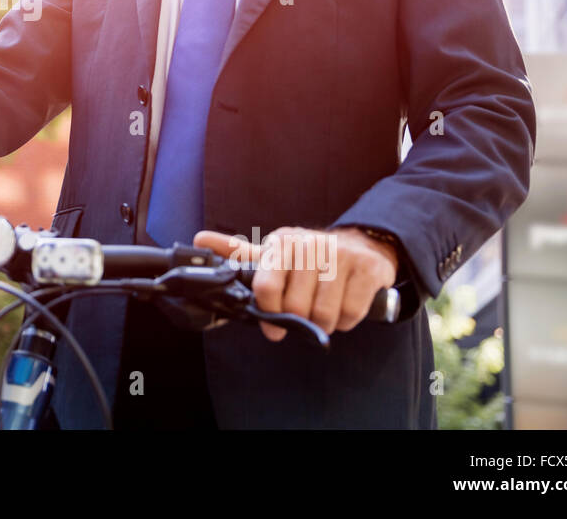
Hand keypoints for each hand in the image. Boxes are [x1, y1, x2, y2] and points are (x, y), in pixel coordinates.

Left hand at [192, 226, 397, 341]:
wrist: (362, 246)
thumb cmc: (310, 257)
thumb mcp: (275, 253)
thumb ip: (238, 252)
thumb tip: (199, 240)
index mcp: (282, 243)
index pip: (265, 286)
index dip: (267, 312)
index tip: (271, 326)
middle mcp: (310, 245)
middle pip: (296, 307)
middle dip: (298, 321)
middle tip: (303, 315)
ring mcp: (341, 255)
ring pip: (324, 314)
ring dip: (324, 323)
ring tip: (324, 310)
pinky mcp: (367, 269)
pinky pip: (351, 313)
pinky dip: (347, 321)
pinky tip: (344, 307)